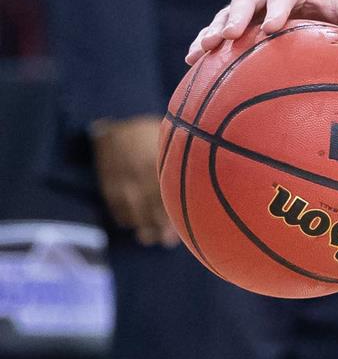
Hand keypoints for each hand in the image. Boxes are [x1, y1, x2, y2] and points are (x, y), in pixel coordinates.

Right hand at [93, 116, 178, 247]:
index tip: (185, 227)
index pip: (169, 195)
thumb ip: (184, 160)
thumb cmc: (154, 131)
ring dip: (144, 228)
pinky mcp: (108, 184)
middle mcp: (141, 173)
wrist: (121, 118)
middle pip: (152, 209)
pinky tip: (136, 224)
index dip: (176, 215)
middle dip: (161, 228)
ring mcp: (123, 181)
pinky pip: (118, 209)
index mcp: (159, 162)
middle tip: (169, 240)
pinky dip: (127, 219)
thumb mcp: (173, 138)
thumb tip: (208, 182)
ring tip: (152, 238)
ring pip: (134, 213)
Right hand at [185, 0, 337, 64]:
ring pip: (226, 14)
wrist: (321, 9)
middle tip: (226, 36)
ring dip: (212, 30)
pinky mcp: (236, 25)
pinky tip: (190, 62)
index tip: (271, 28)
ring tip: (200, 50)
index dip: (276, 7)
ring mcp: (248, 9)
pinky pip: (215, 32)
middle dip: (235, 16)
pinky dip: (203, 44)